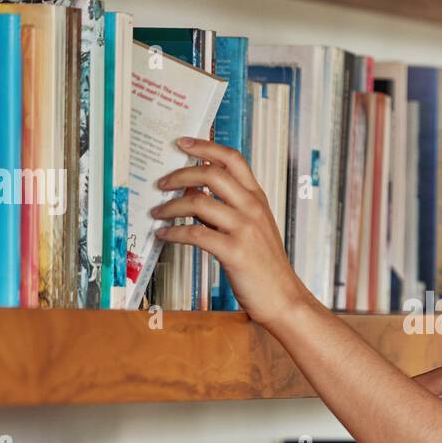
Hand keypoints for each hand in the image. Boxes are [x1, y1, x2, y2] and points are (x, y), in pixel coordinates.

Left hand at [150, 137, 316, 325]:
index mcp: (258, 199)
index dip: (205, 147)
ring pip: (198, 201)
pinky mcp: (234, 251)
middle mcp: (252, 208)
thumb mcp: (255, 229)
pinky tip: (164, 235)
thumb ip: (231, 209)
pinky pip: (194, 233)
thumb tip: (195, 196)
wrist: (284, 299)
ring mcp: (245, 229)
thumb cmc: (266, 267)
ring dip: (170, 206)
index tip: (183, 143)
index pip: (232, 160)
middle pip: (210, 174)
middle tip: (161, 183)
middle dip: (179, 174)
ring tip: (157, 212)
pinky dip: (173, 233)